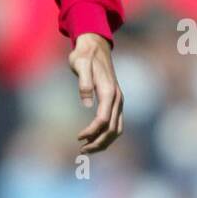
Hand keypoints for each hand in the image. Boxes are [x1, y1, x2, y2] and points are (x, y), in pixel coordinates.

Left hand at [68, 32, 123, 152]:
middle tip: (82, 151)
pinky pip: (115, 123)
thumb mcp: (79, 64)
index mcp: (109, 91)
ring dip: (104, 141)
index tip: (78, 138)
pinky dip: (107, 134)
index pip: (103, 119)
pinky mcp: (115, 102)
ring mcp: (118, 101)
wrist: (94, 46)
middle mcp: (117, 98)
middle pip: (113, 129)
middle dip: (99, 142)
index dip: (91, 132)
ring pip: (117, 129)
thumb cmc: (84, 55)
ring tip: (86, 149)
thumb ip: (84, 82)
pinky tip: (93, 138)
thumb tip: (87, 103)